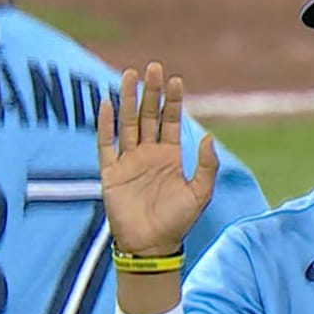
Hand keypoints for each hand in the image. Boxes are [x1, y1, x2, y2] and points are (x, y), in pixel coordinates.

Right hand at [97, 62, 217, 257]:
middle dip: (151, 92)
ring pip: (128, 123)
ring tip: (130, 75)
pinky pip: (105, 144)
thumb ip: (207, 166)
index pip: (170, 120)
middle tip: (153, 67)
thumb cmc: (177, 222)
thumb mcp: (200, 193)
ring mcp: (128, 161)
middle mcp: (148, 154)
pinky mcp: (110, 173)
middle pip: (148, 115)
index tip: (176, 79)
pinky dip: (105, 125)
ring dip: (128, 100)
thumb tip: (207, 137)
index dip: (173, 101)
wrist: (152, 246)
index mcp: (169, 156)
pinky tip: (107, 104)